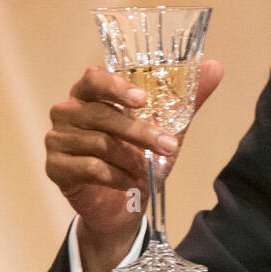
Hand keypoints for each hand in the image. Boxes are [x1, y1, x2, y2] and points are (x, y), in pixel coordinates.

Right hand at [45, 61, 222, 271]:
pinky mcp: (55, 167)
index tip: (142, 100)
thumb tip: (215, 67)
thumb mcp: (169, 127)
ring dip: (132, 159)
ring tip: (150, 170)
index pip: (93, 78)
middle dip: (140, 132)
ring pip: (99, 143)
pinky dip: (116, 176)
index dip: (116, 86)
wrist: (125, 205)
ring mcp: (57, 139)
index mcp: (91, 94)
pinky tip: (131, 183)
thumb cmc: (140, 158)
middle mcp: (68, 111)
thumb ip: (188, 98)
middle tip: (169, 147)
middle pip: (101, 114)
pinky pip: (88, 167)